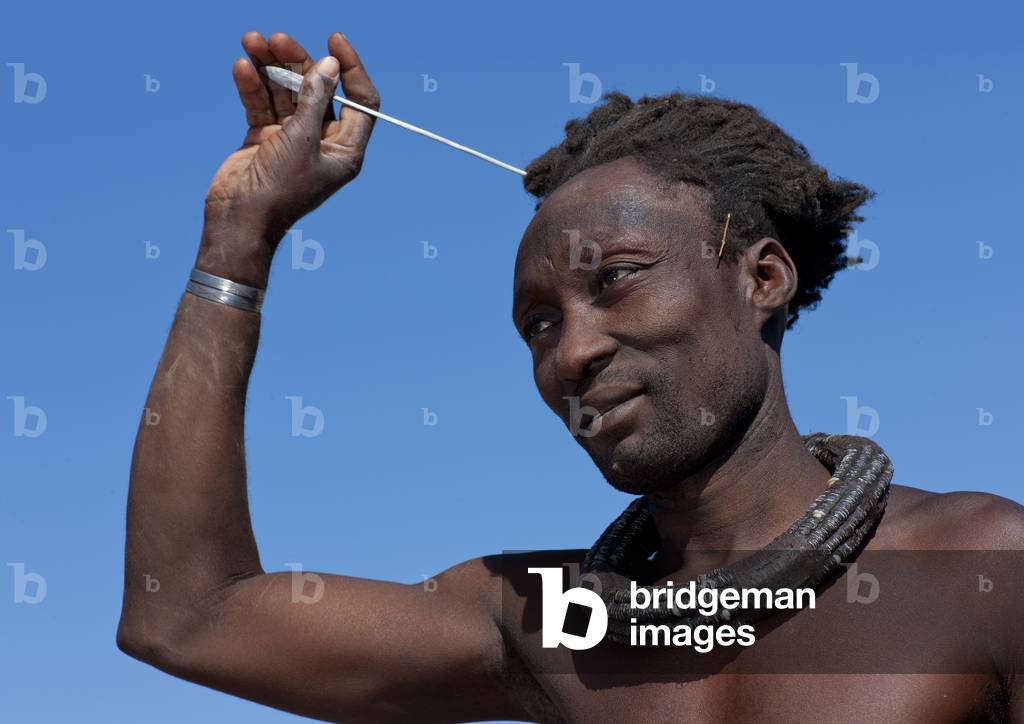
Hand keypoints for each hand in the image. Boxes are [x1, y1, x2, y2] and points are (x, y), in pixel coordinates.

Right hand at [199, 32, 380, 281]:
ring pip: (286, 93)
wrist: (239, 220)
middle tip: (276, 39)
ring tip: (252, 42)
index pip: (361, 101)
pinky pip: (262, 105)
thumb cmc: (279, 189)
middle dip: (298, 62)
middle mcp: (322, 142)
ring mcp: (292, 140)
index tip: (334, 40)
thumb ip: (315, 98)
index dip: (351, 69)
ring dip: (270, 67)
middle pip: (318, 90)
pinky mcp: (264, 139)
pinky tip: (242, 67)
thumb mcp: (302, 138)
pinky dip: (253, 86)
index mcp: (345, 149)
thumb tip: (329, 64)